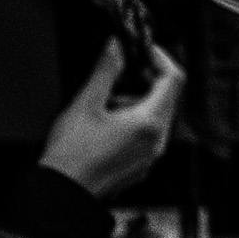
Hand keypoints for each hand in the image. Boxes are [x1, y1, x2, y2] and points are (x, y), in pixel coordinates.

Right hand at [40, 34, 186, 198]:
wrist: (65, 192)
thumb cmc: (72, 153)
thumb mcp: (86, 103)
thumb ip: (106, 71)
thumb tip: (116, 46)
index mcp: (150, 122)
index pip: (173, 80)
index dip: (161, 58)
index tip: (144, 48)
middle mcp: (158, 140)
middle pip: (166, 98)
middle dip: (144, 81)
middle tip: (118, 72)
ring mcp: (152, 155)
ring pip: (155, 117)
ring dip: (134, 102)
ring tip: (103, 106)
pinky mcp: (142, 165)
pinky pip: (146, 135)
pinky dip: (132, 121)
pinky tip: (105, 125)